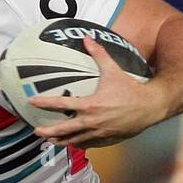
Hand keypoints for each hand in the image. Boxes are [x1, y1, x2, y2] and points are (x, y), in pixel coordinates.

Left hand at [31, 38, 165, 146]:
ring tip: (51, 141)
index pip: (62, 104)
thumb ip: (98, 54)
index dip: (45, 103)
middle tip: (36, 132)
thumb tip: (87, 38)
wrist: (150, 107)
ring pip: (74, 141)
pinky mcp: (106, 140)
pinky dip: (78, 144)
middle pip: (64, 131)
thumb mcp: (113, 70)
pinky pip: (88, 144)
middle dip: (48, 133)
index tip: (32, 102)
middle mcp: (92, 122)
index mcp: (90, 105)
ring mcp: (99, 133)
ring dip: (61, 142)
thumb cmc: (131, 88)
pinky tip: (73, 143)